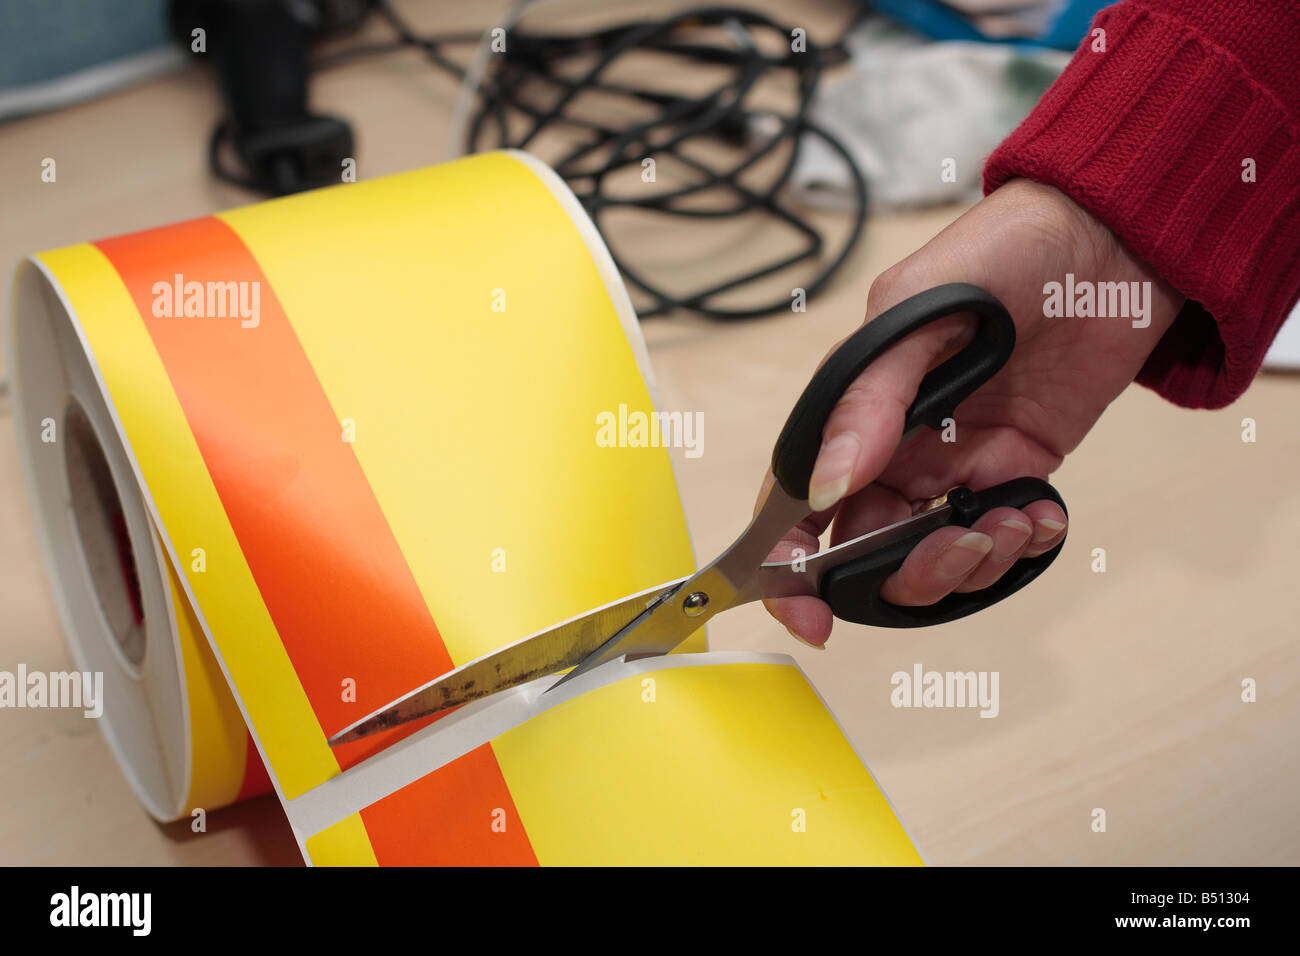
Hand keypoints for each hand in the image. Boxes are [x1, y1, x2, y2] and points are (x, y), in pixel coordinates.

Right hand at [763, 178, 1183, 646]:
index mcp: (852, 406)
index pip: (796, 497)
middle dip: (906, 572)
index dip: (789, 565)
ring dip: (970, 563)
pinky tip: (1044, 509)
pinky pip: (1001, 537)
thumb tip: (829, 483)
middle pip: (864, 549)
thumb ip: (871, 398)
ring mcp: (953, 463)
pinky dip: (1023, 543)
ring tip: (1014, 519)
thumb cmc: (1004, 250)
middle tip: (960, 544)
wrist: (1111, 239)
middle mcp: (893, 445)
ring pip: (932, 557)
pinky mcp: (1013, 470)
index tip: (810, 612)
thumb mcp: (921, 310)